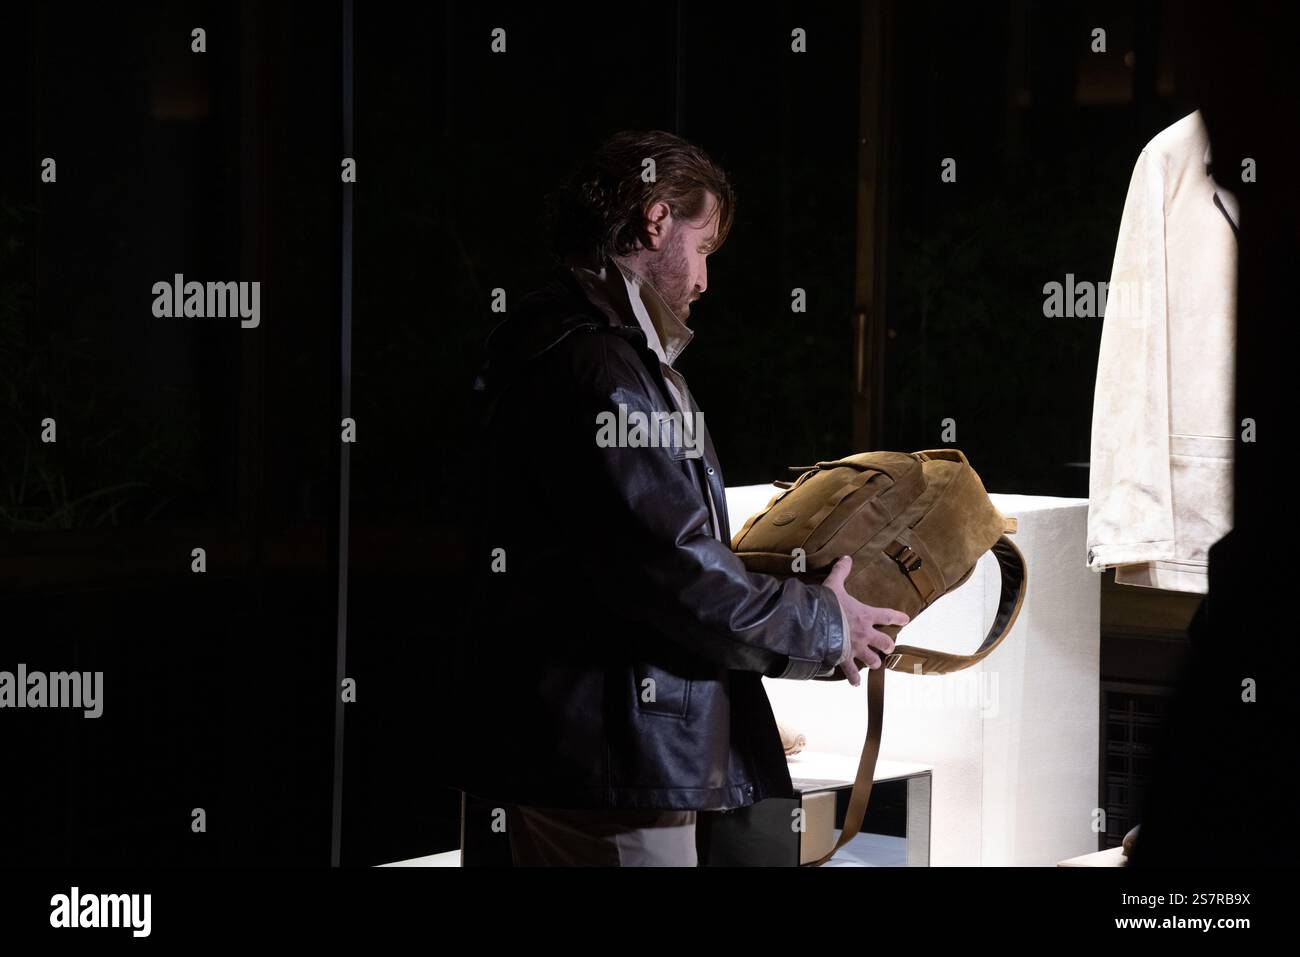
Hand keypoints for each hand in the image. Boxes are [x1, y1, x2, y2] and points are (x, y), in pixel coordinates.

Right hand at [823, 554, 910, 686]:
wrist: (816, 623)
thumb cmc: (827, 604)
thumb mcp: (834, 584)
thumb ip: (841, 571)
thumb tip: (846, 557)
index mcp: (866, 615)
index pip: (888, 615)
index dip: (898, 617)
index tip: (906, 619)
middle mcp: (865, 634)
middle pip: (885, 643)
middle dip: (888, 645)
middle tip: (888, 646)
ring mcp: (856, 648)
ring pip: (873, 660)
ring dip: (874, 662)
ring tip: (874, 663)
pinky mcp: (844, 658)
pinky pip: (851, 672)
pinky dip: (853, 678)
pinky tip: (855, 683)